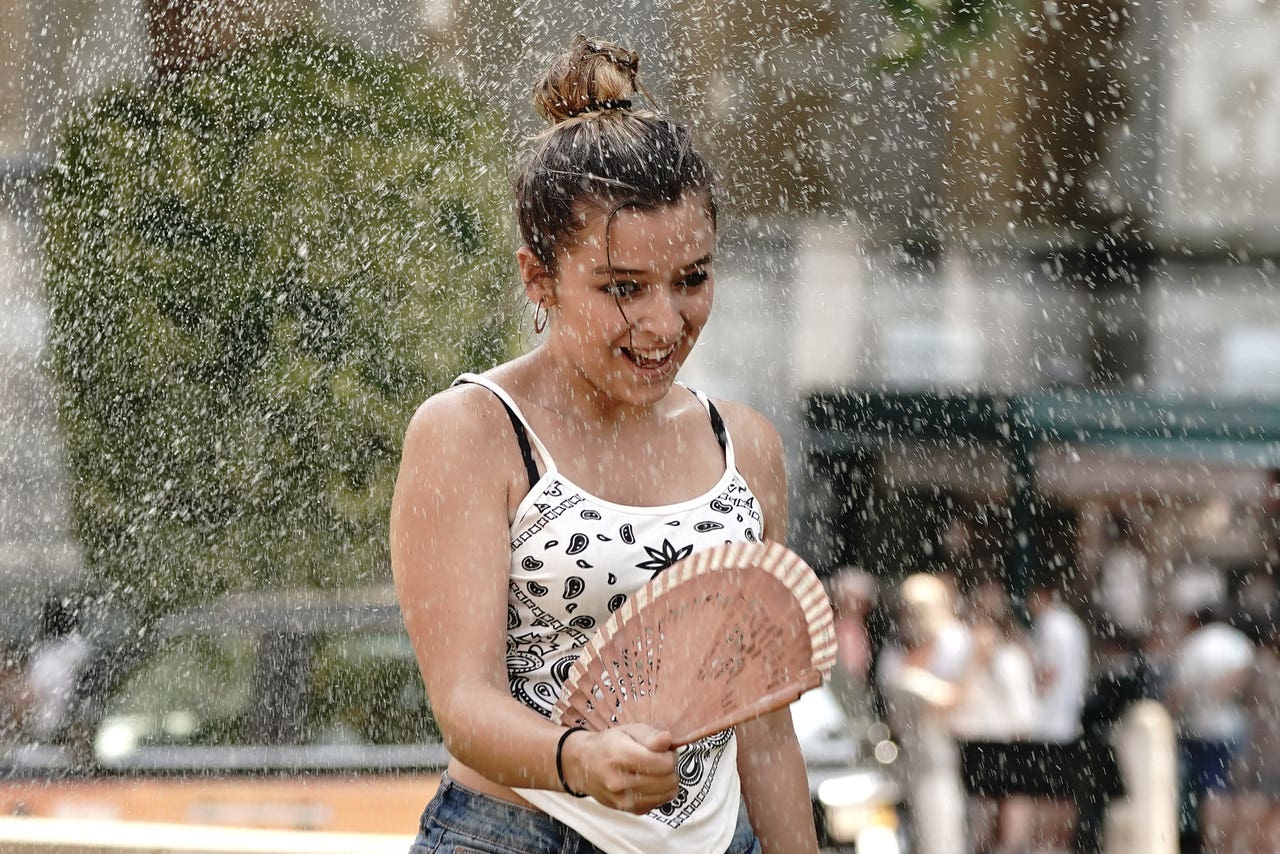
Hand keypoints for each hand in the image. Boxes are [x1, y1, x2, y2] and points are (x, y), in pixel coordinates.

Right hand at [561, 723, 678, 813]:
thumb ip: (650, 735)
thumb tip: (668, 740)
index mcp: (620, 756)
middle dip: (670, 768)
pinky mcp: (629, 810)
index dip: (670, 755)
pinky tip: (648, 781)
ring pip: (667, 794)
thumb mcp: (628, 730)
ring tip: (654, 770)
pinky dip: (659, 792)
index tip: (664, 750)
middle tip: (660, 759)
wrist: (583, 765)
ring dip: (667, 781)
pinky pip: (659, 803)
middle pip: (668, 780)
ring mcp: (624, 800)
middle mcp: (620, 782)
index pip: (664, 763)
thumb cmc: (608, 745)